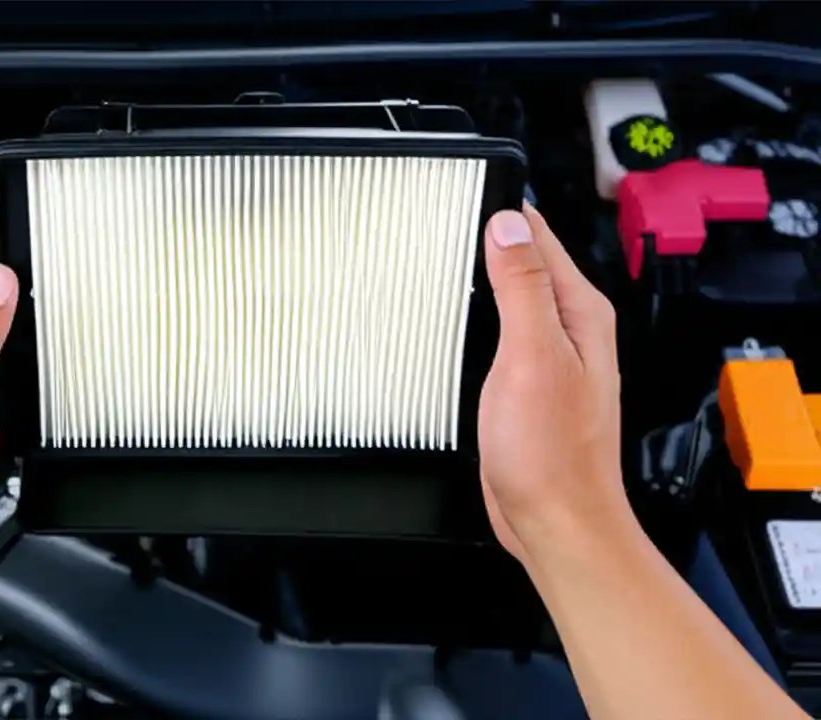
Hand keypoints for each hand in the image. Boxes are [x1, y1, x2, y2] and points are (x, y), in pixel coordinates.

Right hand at [477, 204, 632, 567]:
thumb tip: (509, 225)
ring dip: (482, 280)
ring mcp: (549, 359)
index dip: (504, 214)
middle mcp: (571, 331)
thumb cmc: (551, 454)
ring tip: (445, 258)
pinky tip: (455, 324)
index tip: (465, 195)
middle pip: (526, 264)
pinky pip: (500, 335)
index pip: (540, 238)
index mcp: (580, 314)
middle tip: (441, 220)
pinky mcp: (526, 386)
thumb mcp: (532, 357)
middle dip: (489, 240)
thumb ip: (523, 287)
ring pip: (511, 299)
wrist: (555, 522)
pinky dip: (478, 320)